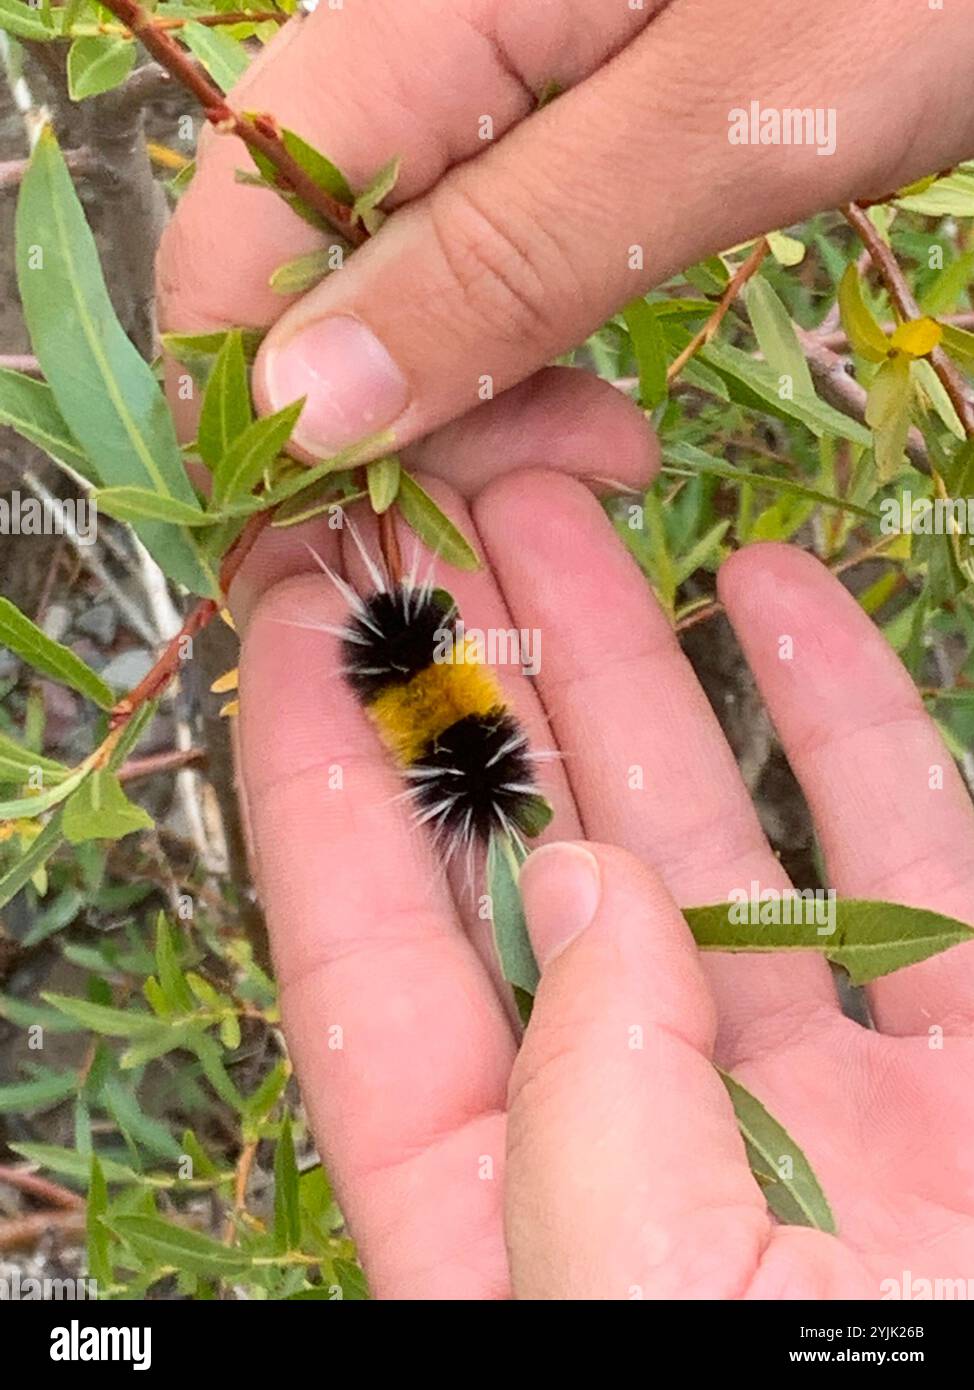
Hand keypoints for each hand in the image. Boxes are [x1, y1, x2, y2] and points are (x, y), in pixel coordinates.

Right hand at [159, 0, 973, 461]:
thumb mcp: (723, 123)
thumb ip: (507, 256)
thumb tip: (305, 402)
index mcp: (418, 7)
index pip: (229, 236)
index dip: (256, 412)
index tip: (345, 550)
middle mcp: (413, 36)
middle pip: (299, 266)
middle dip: (384, 422)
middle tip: (530, 500)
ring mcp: (477, 76)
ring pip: (390, 277)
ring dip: (462, 401)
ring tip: (598, 452)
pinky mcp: (545, 114)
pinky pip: (476, 256)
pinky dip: (516, 350)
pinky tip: (592, 404)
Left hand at [230, 389, 973, 1299]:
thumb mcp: (659, 1318)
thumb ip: (587, 1124)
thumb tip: (576, 891)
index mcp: (524, 1221)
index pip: (374, 965)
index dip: (319, 780)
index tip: (285, 619)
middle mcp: (658, 1138)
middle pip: (530, 861)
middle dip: (476, 682)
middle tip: (434, 520)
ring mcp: (823, 1092)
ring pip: (705, 828)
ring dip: (634, 663)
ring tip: (574, 512)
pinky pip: (906, 853)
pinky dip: (845, 713)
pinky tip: (775, 594)